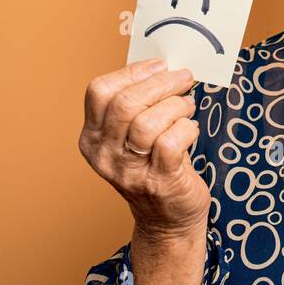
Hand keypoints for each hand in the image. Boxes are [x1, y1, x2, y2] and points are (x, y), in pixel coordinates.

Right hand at [77, 58, 208, 241]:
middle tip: (184, 77)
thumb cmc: (154, 166)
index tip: (160, 65)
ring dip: (176, 105)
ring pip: (147, 122)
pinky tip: (191, 129)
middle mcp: (104, 155)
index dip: (132, 72)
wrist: (167, 219)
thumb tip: (162, 66)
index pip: (99, 91)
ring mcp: (129, 171)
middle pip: (125, 103)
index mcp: (92, 138)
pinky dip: (187, 128)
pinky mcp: (158, 181)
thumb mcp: (131, 137)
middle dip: (161, 83)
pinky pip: (171, 142)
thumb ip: (137, 105)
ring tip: (188, 106)